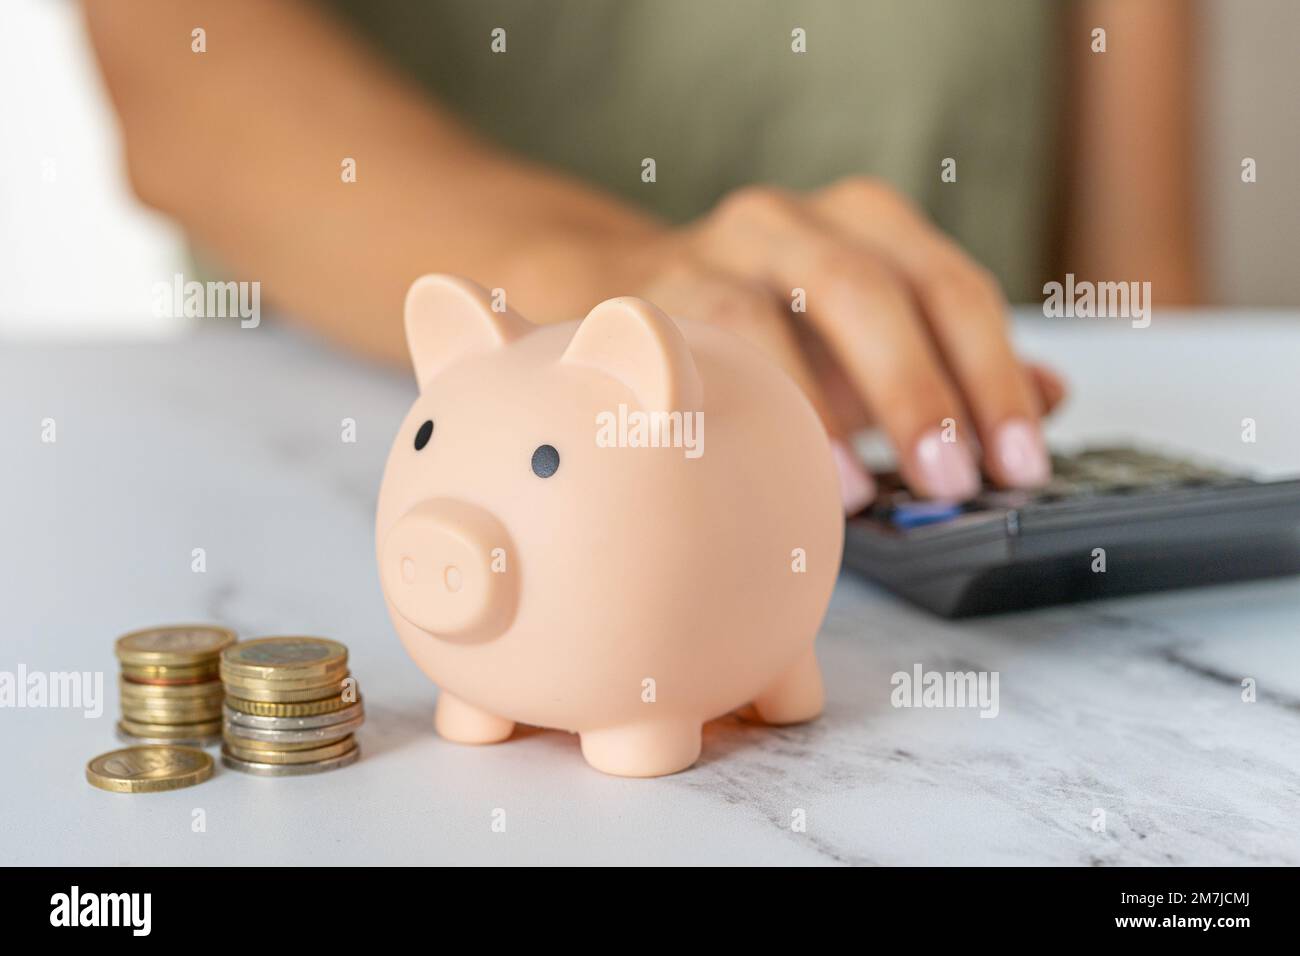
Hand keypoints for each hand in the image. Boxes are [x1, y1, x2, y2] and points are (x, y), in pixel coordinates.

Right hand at [596, 178, 1065, 510]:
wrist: (622, 292)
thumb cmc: (767, 329)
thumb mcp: (868, 337)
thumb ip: (955, 362)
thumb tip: (1054, 394)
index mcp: (862, 223)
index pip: (948, 287)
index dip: (991, 375)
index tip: (1019, 464)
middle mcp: (787, 222)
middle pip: (866, 288)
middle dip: (916, 389)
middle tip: (949, 481)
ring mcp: (706, 256)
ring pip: (760, 318)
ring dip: (819, 409)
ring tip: (855, 494)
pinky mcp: (638, 302)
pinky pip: (685, 352)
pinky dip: (725, 408)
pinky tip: (753, 465)